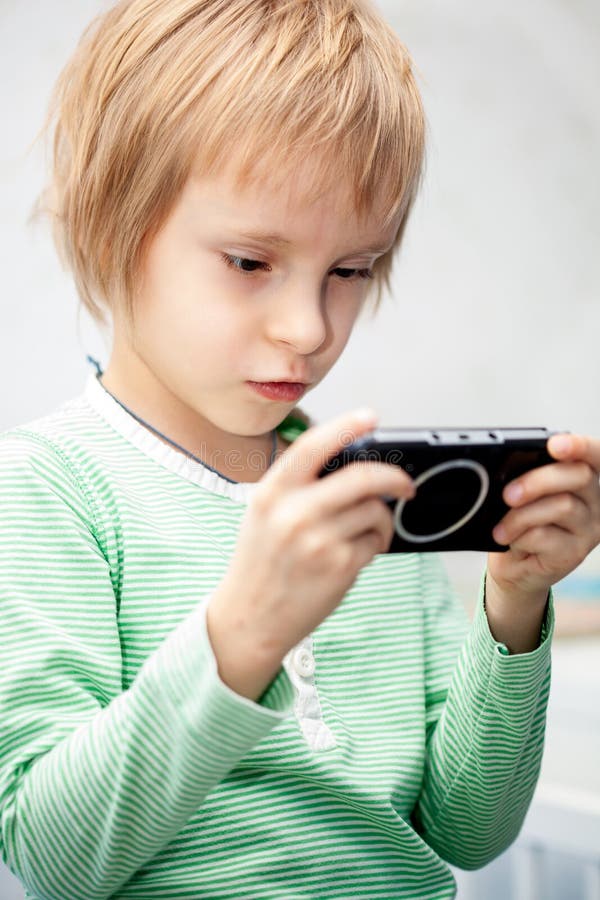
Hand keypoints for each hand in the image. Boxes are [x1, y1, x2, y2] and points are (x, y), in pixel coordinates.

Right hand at [207, 409, 414, 698]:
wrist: (248, 617)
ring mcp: (318, 540)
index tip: (370, 417)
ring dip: (380, 521)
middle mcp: (294, 512)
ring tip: (365, 534)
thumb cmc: (259, 563)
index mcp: (272, 492)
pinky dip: (374, 545)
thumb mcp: (263, 513)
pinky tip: (353, 555)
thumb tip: (352, 463)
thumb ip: (297, 485)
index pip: (314, 446)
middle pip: (363, 477)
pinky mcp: (339, 567)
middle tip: (404, 484)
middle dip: (394, 477)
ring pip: (375, 511)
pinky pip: (375, 542)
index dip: (346, 426)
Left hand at [484, 432, 599, 651]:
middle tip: (508, 494)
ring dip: (521, 516)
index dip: (579, 446)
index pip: (594, 454)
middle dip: (537, 481)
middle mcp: (594, 501)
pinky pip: (545, 536)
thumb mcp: (522, 496)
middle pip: (577, 476)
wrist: (514, 566)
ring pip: (560, 506)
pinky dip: (520, 537)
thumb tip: (506, 466)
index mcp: (584, 479)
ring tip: (502, 527)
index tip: (555, 445)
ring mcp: (588, 529)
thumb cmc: (519, 523)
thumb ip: (525, 476)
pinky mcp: (575, 553)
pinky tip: (514, 542)